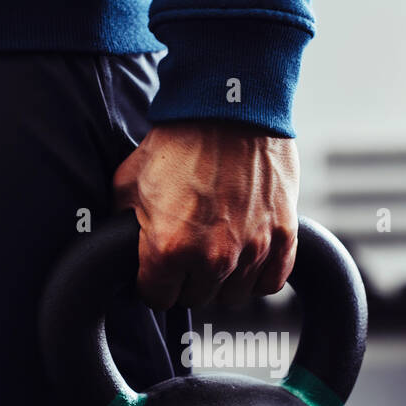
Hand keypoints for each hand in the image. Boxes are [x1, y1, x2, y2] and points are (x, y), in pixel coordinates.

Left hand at [112, 120, 298, 308]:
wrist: (230, 107)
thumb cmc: (178, 140)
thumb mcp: (129, 181)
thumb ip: (124, 224)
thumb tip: (122, 246)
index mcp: (168, 249)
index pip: (157, 297)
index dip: (153, 281)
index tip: (157, 266)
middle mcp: (212, 259)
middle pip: (196, 298)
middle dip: (187, 279)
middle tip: (186, 249)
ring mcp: (252, 250)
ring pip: (233, 296)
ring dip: (223, 279)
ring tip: (216, 249)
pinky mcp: (283, 238)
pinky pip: (270, 283)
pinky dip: (258, 275)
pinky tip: (246, 255)